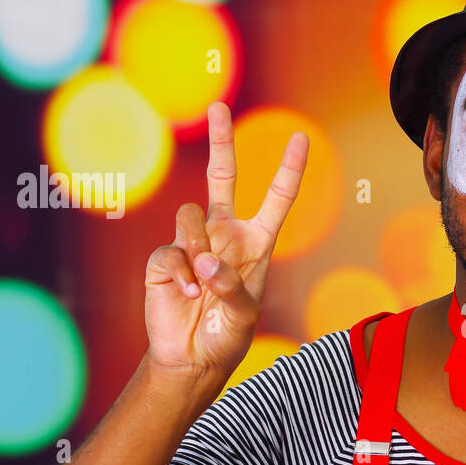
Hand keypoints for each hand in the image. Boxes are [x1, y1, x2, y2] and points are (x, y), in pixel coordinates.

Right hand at [144, 101, 308, 381]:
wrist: (193, 357)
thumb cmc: (228, 335)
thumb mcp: (245, 315)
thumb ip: (233, 286)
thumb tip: (205, 259)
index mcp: (255, 243)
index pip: (276, 199)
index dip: (289, 169)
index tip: (300, 139)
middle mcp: (224, 235)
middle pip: (222, 177)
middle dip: (222, 141)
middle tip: (218, 107)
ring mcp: (192, 243)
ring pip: (190, 215)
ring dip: (197, 250)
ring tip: (201, 285)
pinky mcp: (165, 258)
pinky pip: (169, 252)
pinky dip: (179, 275)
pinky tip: (186, 295)